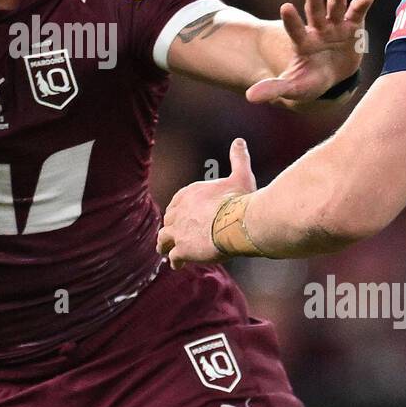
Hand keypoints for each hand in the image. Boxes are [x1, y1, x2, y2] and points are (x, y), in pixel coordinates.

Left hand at [157, 137, 256, 269]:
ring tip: (166, 251)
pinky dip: (175, 261)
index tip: (181, 215)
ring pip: (164, 238)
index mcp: (190, 194)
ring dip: (165, 244)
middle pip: (169, 220)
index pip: (177, 202)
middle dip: (172, 226)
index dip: (179, 210)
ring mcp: (179, 231)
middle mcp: (180, 211)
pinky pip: (174, 257)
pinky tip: (178, 265)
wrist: (238, 222)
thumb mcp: (240, 175)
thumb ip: (238, 159)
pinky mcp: (182, 249)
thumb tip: (239, 141)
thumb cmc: (241, 200)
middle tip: (174, 234)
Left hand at [247, 0, 374, 105]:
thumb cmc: (310, 81)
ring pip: (335, 7)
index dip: (291, 20)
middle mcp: (317, 31)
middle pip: (314, 12)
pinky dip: (362, 3)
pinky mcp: (353, 27)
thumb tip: (249, 97)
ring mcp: (335, 27)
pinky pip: (357, 13)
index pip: (295, 30)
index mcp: (302, 43)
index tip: (285, 7)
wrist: (332, 79)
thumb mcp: (294, 87)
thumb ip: (274, 88)